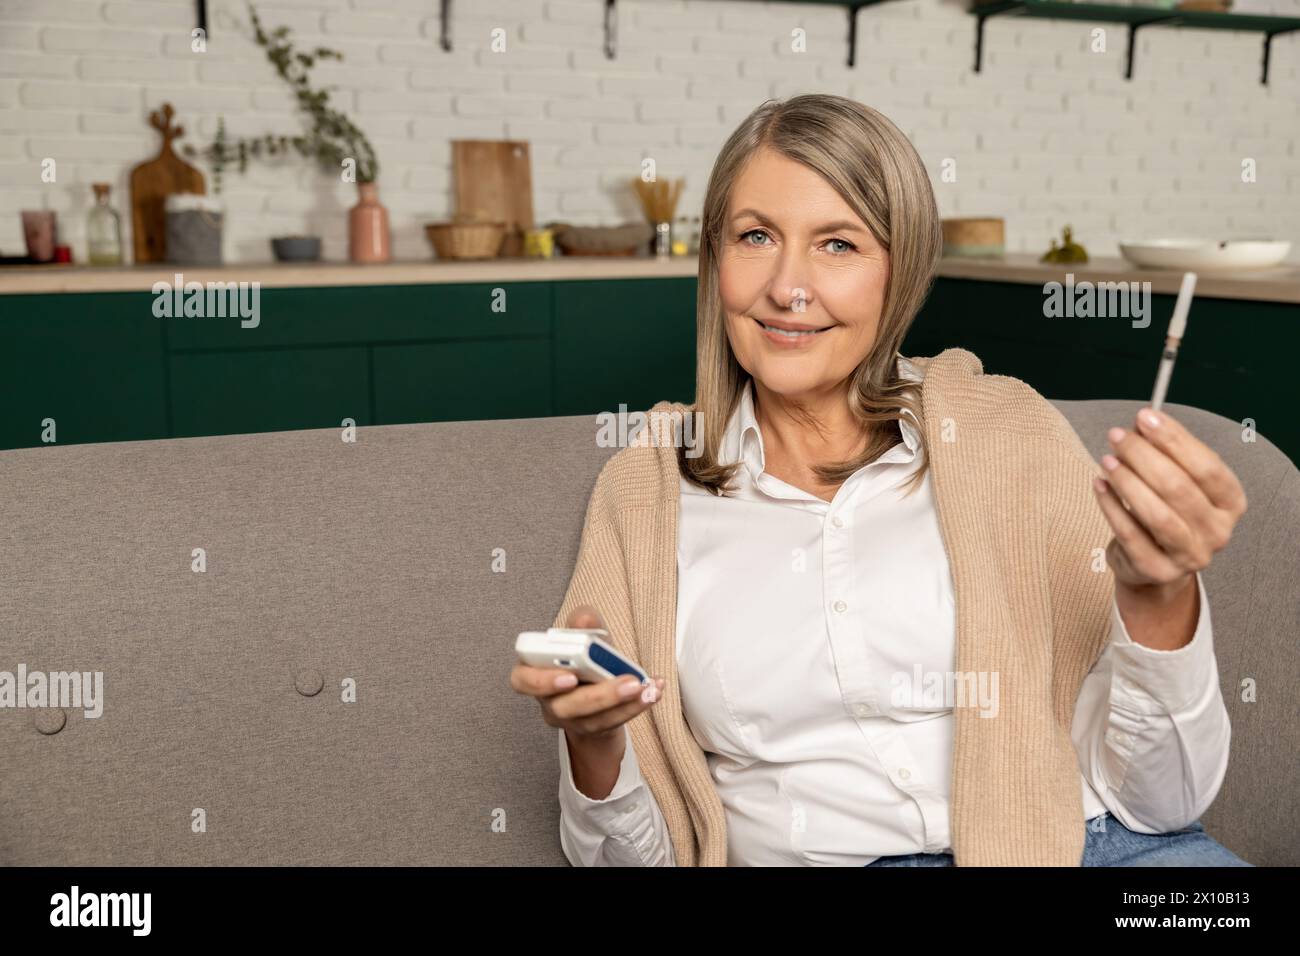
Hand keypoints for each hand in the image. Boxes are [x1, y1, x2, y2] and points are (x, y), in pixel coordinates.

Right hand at [509, 605, 664, 743]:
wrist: (595, 688)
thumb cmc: (582, 658)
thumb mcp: (583, 637)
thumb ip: (583, 626)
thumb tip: (585, 619)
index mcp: (533, 673)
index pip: (522, 681)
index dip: (541, 682)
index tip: (569, 677)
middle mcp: (548, 701)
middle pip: (565, 706)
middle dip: (599, 696)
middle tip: (628, 682)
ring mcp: (570, 720)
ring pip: (592, 720)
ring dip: (624, 704)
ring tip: (646, 688)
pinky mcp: (594, 730)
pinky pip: (613, 723)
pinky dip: (636, 706)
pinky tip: (653, 691)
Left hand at [1092, 406, 1247, 601]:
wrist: (1154, 563)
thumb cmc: (1166, 510)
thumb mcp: (1176, 480)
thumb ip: (1166, 453)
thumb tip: (1141, 423)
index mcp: (1230, 503)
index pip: (1207, 466)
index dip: (1175, 440)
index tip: (1145, 416)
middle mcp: (1217, 532)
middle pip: (1179, 488)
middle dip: (1144, 456)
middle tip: (1117, 435)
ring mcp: (1190, 555)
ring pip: (1157, 514)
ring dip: (1128, 482)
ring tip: (1106, 460)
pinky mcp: (1157, 569)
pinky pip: (1130, 534)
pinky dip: (1111, 506)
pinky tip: (1099, 484)